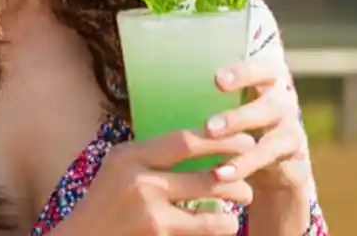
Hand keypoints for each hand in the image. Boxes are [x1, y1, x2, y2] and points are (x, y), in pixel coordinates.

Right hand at [58, 129, 257, 234]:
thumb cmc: (105, 201)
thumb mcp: (121, 166)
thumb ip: (154, 152)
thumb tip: (204, 132)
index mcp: (130, 156)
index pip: (186, 141)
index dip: (222, 140)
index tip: (246, 140)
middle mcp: (139, 182)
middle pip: (207, 177)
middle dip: (238, 178)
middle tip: (251, 177)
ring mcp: (149, 214)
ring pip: (212, 211)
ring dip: (233, 209)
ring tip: (243, 201)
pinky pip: (201, 231)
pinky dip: (217, 227)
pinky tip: (223, 224)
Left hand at [205, 56, 312, 194]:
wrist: (277, 155)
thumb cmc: (240, 120)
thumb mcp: (229, 101)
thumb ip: (205, 92)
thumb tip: (152, 83)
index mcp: (265, 76)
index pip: (260, 67)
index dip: (242, 72)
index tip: (216, 80)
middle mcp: (281, 95)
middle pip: (267, 102)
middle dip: (238, 116)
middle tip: (209, 128)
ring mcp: (290, 122)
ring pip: (268, 134)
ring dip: (240, 146)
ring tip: (214, 164)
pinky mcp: (291, 148)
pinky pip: (268, 156)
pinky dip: (244, 166)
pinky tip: (221, 175)